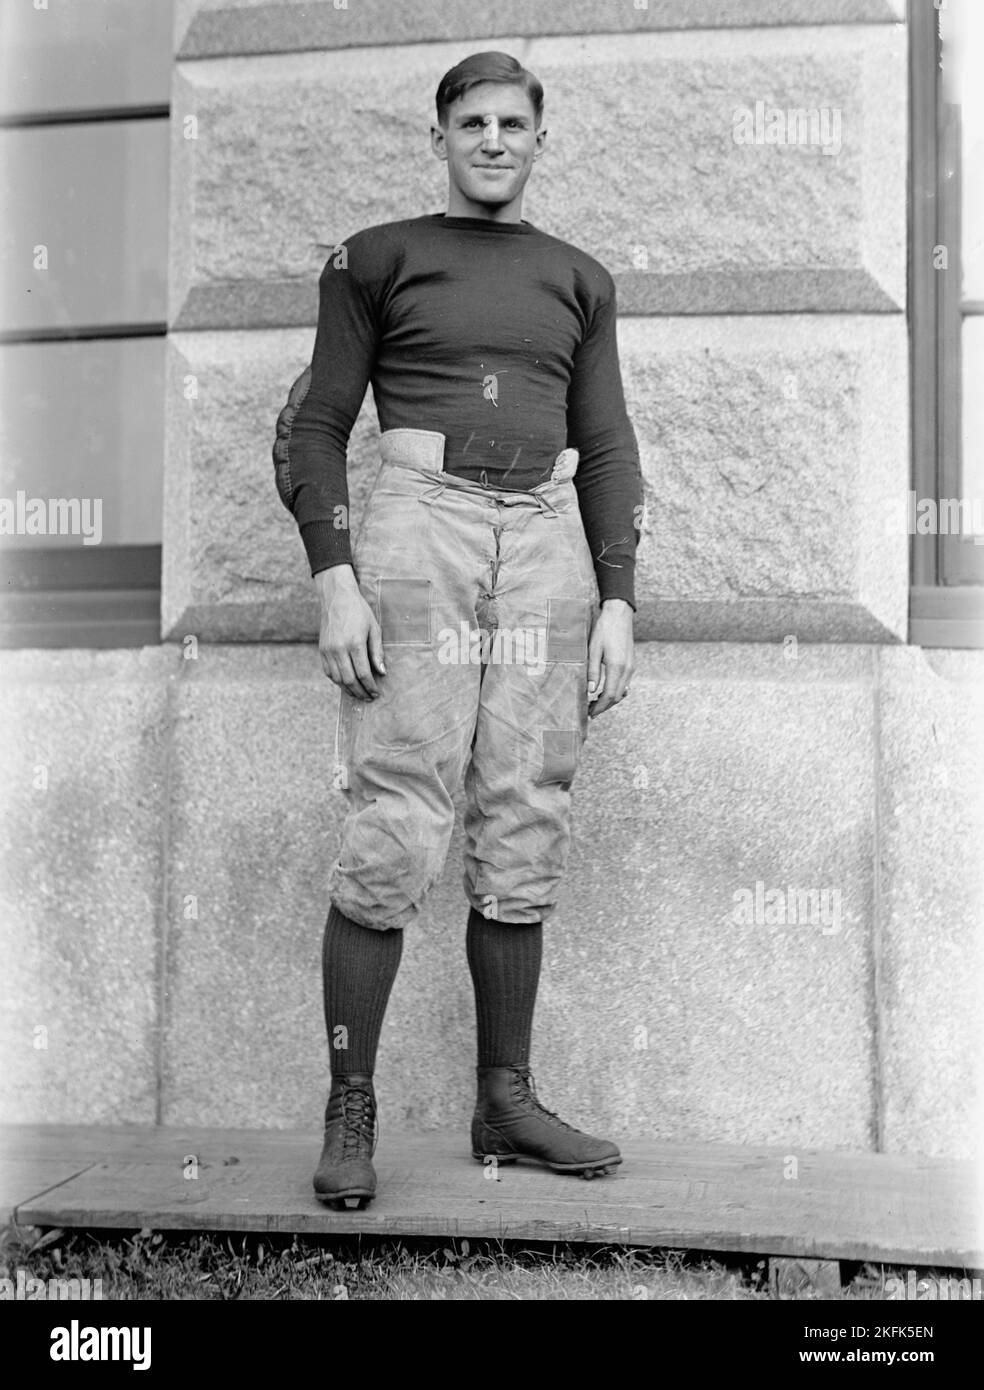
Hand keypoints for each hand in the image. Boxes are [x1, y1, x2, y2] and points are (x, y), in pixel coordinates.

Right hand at [315, 565, 385, 699]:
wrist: (336, 598)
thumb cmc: (359, 611)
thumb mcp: (374, 628)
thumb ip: (377, 652)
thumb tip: (382, 672)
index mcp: (355, 643)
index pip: (363, 673)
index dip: (370, 686)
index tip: (376, 693)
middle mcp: (339, 649)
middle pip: (349, 680)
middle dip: (360, 692)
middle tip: (369, 698)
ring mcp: (328, 650)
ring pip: (337, 679)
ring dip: (348, 690)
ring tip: (358, 694)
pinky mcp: (322, 650)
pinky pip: (328, 672)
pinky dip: (337, 681)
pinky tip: (346, 684)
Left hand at [587, 598, 633, 718]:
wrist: (619, 615)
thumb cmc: (604, 630)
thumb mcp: (593, 650)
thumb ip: (592, 671)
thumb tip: (591, 691)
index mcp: (617, 667)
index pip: (609, 696)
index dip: (599, 707)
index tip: (590, 714)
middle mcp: (627, 669)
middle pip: (617, 697)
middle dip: (604, 707)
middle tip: (590, 712)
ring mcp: (631, 667)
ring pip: (622, 691)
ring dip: (610, 700)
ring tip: (595, 703)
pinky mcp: (631, 664)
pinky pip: (625, 683)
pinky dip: (615, 691)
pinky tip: (604, 691)